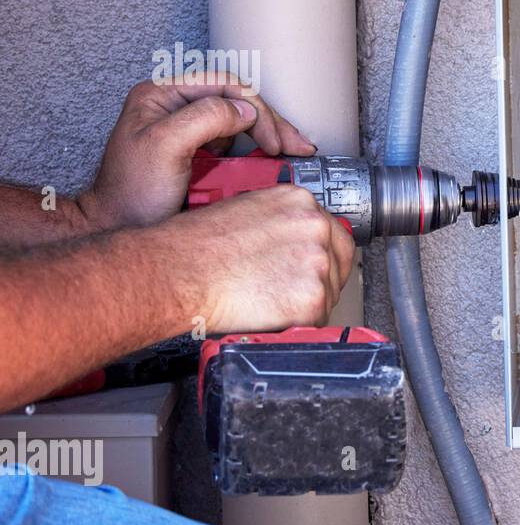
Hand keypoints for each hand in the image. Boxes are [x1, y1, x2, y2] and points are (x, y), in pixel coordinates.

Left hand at [79, 72, 317, 231]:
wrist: (117, 230)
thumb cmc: (129, 193)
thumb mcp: (164, 146)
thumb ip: (204, 117)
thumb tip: (245, 110)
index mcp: (162, 94)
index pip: (224, 85)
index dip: (255, 109)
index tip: (272, 141)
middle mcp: (176, 108)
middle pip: (237, 102)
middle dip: (271, 123)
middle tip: (296, 147)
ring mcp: (189, 132)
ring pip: (241, 123)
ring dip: (269, 136)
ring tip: (291, 154)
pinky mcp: (199, 155)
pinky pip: (236, 146)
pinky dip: (257, 153)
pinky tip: (273, 163)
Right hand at [152, 184, 354, 333]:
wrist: (176, 271)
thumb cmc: (195, 246)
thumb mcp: (245, 210)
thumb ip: (278, 222)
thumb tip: (289, 242)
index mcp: (299, 201)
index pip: (331, 232)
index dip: (322, 253)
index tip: (309, 266)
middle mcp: (315, 226)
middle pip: (339, 261)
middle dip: (322, 279)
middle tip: (294, 290)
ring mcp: (317, 262)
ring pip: (329, 292)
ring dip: (307, 302)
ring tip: (270, 302)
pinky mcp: (311, 298)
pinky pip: (316, 318)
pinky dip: (298, 323)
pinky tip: (272, 315)